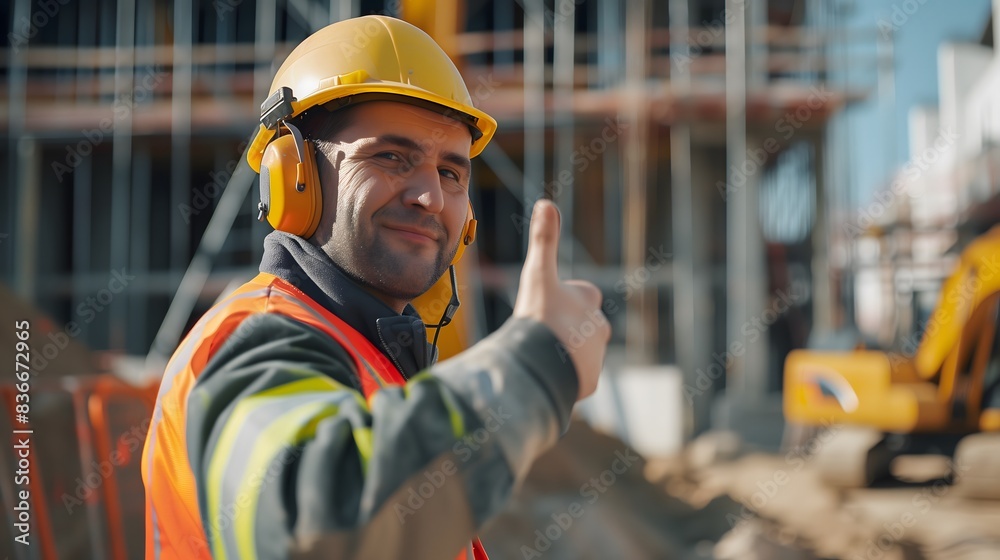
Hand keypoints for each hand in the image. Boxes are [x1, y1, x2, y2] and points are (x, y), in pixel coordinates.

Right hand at [513, 199, 608, 399]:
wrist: (541, 362)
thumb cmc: (540, 314)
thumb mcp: (539, 272)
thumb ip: (544, 239)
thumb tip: (546, 202)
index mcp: (590, 300)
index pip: (581, 295)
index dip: (563, 297)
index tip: (546, 303)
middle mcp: (600, 328)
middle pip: (580, 326)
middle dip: (564, 328)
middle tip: (539, 332)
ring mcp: (596, 356)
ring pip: (578, 352)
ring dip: (563, 353)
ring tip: (540, 355)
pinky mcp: (589, 381)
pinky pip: (575, 377)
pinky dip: (563, 376)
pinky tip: (546, 373)